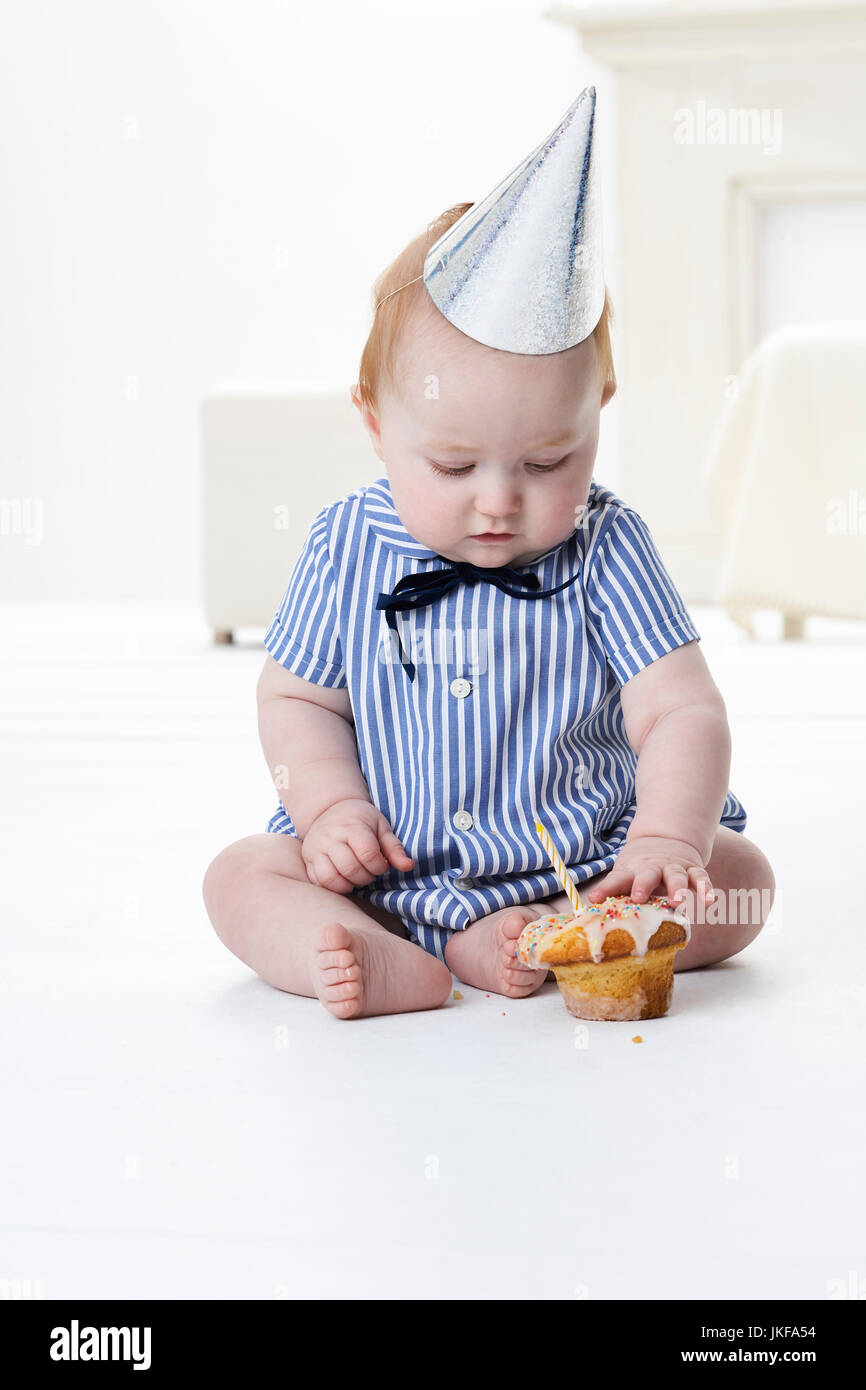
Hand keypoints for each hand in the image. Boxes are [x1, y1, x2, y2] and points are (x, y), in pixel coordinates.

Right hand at [301, 798, 413, 893]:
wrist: (329, 809)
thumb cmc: (361, 820)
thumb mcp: (381, 827)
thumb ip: (394, 848)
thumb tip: (408, 866)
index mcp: (352, 827)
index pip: (368, 854)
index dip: (379, 866)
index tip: (382, 864)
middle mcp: (330, 837)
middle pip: (351, 869)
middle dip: (366, 877)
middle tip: (370, 871)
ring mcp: (315, 849)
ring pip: (331, 879)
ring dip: (349, 885)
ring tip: (356, 877)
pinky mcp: (307, 860)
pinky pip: (318, 882)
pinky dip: (333, 886)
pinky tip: (343, 879)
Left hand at [584, 835, 714, 907]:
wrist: (665, 838)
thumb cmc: (639, 867)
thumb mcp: (624, 874)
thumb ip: (613, 893)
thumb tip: (586, 913)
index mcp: (632, 870)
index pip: (616, 879)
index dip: (605, 889)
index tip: (594, 899)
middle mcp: (653, 868)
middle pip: (647, 875)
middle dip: (643, 885)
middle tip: (638, 897)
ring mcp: (674, 868)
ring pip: (676, 876)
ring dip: (676, 888)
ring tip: (677, 902)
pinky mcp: (692, 869)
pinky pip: (701, 878)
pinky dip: (705, 888)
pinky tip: (709, 901)